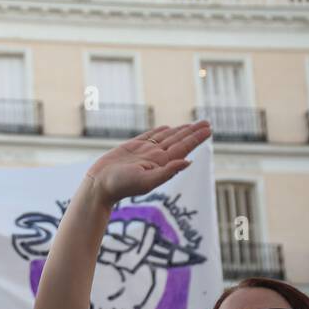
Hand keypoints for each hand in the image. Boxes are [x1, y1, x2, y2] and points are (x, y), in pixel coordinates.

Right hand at [84, 122, 210, 205]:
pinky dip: (159, 131)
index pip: (184, 148)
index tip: (209, 129)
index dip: (196, 138)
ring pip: (167, 137)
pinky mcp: (132, 148)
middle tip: (207, 122)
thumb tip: (188, 162)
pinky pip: (149, 137)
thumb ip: (167, 172)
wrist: (99, 185)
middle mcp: (156, 157)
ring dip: (180, 130)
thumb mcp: (146, 181)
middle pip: (178, 141)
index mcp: (162, 164)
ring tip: (192, 125)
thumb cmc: (120, 185)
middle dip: (192, 132)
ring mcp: (144, 152)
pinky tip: (167, 128)